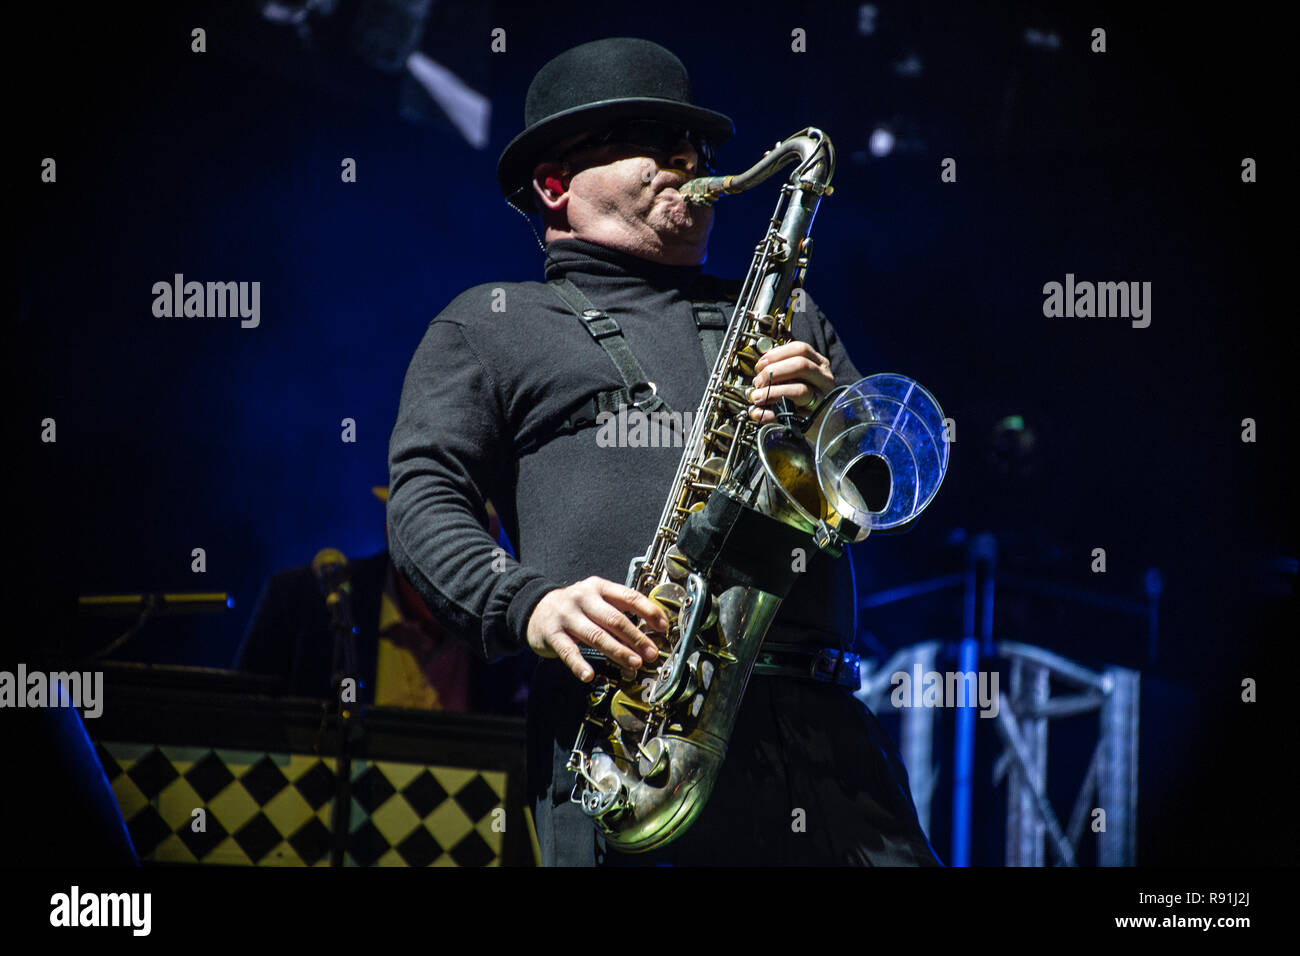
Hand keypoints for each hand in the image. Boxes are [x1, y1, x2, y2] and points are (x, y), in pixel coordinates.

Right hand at [525, 576, 666, 681]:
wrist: (534, 609)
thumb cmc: (574, 607)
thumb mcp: (596, 599)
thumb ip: (618, 610)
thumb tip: (649, 631)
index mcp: (599, 587)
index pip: (629, 596)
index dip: (648, 612)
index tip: (663, 627)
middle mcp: (583, 599)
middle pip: (615, 619)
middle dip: (636, 638)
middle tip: (651, 653)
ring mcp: (567, 616)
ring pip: (596, 635)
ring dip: (617, 651)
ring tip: (633, 663)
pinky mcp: (552, 634)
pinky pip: (568, 651)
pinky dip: (579, 664)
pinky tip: (589, 675)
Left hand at [748, 341, 834, 422]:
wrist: (826, 425)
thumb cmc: (808, 399)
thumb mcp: (800, 378)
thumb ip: (783, 371)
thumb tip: (760, 369)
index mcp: (819, 364)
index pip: (800, 349)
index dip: (776, 354)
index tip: (761, 364)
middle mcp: (824, 379)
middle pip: (800, 365)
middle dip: (773, 371)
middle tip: (759, 382)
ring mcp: (822, 398)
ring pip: (800, 390)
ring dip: (773, 392)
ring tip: (758, 397)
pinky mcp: (815, 418)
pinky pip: (793, 414)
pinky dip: (772, 414)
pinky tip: (762, 414)